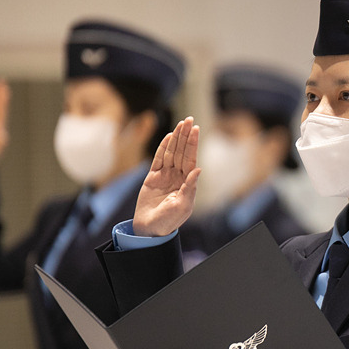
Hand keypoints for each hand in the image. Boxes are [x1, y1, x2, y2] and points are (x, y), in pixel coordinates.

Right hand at [134, 117, 200, 236]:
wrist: (150, 229)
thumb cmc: (168, 221)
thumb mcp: (182, 206)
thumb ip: (190, 187)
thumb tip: (198, 169)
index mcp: (187, 183)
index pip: (191, 159)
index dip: (193, 144)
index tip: (196, 129)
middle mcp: (178, 177)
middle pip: (182, 152)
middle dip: (186, 136)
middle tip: (189, 120)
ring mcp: (165, 176)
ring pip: (172, 152)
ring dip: (176, 138)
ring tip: (181, 124)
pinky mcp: (153, 177)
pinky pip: (159, 159)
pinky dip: (163, 147)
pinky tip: (169, 136)